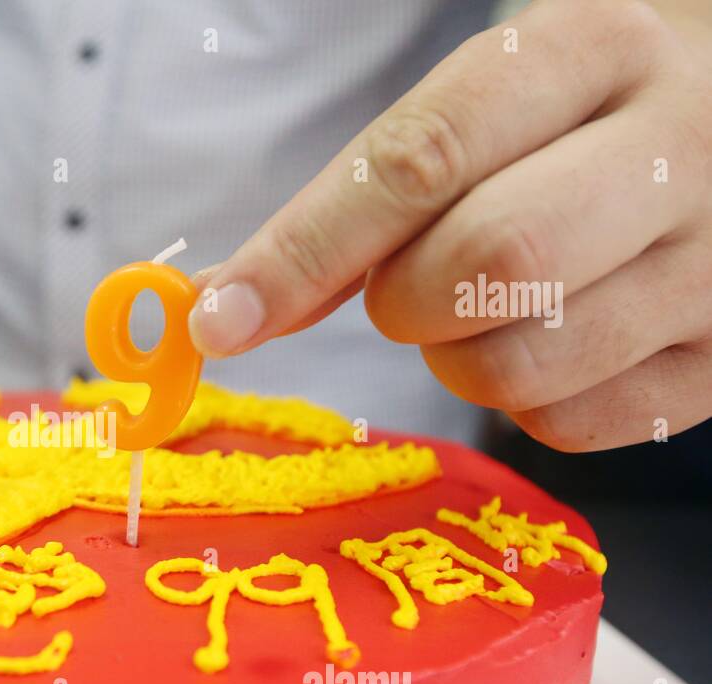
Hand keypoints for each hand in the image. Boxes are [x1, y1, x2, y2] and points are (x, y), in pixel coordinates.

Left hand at [188, 0, 711, 450]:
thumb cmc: (574, 118)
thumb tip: (225, 303)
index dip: (304, 251)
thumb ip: (361, 197)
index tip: (223, 317)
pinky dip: (520, 403)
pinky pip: (569, 427)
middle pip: (490, 265)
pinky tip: (547, 341)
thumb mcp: (483, 105)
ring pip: (522, 365)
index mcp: (590, 50)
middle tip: (408, 289)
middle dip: (404, 302)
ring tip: (488, 309)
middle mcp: (678, 148)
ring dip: (457, 359)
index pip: (421, 162)